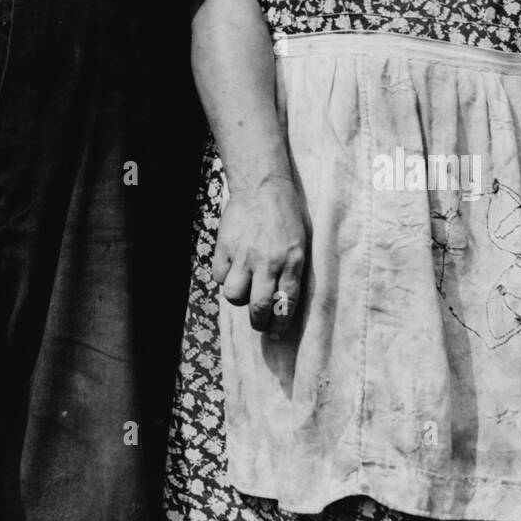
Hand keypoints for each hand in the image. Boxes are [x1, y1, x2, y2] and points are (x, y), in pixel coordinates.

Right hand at [211, 179, 307, 339]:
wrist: (262, 185)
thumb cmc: (286, 214)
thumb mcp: (301, 242)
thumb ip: (293, 270)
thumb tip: (283, 300)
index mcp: (291, 261)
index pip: (286, 305)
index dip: (280, 325)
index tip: (276, 334)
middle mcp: (267, 262)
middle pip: (259, 308)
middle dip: (259, 323)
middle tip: (258, 323)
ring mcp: (244, 254)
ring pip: (235, 296)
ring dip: (239, 298)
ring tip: (244, 290)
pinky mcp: (225, 246)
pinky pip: (220, 276)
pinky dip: (225, 277)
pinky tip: (232, 269)